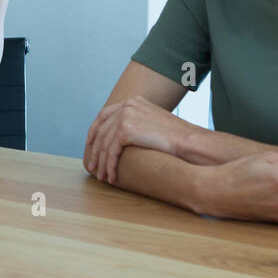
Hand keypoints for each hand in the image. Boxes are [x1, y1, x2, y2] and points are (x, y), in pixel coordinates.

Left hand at [83, 95, 200, 182]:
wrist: (187, 140)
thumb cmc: (175, 136)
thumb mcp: (152, 120)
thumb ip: (136, 122)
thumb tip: (121, 136)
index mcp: (132, 101)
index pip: (104, 114)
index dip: (94, 130)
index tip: (90, 144)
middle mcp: (127, 105)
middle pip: (101, 130)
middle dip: (95, 150)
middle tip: (93, 166)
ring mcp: (125, 116)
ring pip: (105, 144)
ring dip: (102, 163)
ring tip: (102, 176)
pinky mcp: (126, 130)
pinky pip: (112, 152)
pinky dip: (110, 166)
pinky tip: (111, 176)